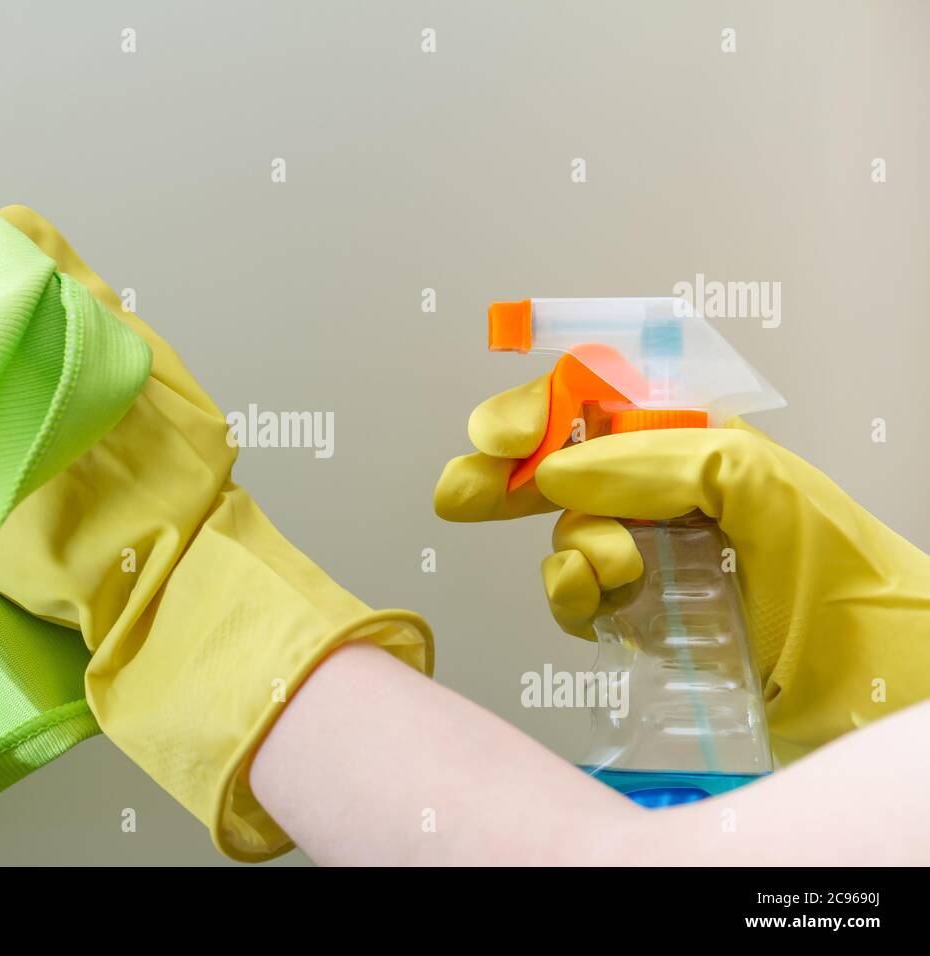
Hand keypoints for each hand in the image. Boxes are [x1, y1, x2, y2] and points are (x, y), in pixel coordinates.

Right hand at [435, 377, 929, 759]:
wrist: (863, 686)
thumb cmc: (835, 574)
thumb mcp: (754, 483)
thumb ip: (651, 460)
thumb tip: (556, 471)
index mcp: (694, 439)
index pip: (597, 399)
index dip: (541, 408)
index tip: (505, 436)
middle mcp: (663, 493)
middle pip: (558, 463)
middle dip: (506, 475)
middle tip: (460, 496)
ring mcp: (646, 555)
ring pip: (562, 534)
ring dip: (573, 550)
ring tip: (616, 570)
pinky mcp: (634, 617)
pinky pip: (571, 595)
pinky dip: (571, 597)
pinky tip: (601, 600)